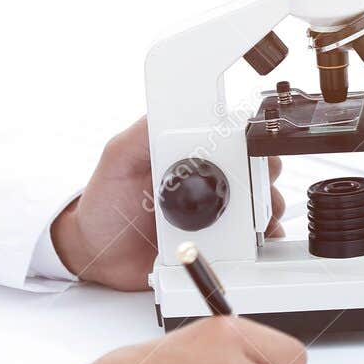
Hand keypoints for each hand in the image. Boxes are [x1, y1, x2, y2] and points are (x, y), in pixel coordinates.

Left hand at [50, 116, 285, 290]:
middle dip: (265, 177)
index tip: (254, 152)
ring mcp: (216, 213)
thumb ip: (141, 134)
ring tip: (259, 219)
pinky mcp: (218, 245)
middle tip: (259, 190)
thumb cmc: (104, 201)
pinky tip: (259, 241)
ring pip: (259, 206)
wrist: (97, 253)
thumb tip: (169, 111)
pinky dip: (261, 241)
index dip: (250, 142)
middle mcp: (207, 180)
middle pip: (255, 171)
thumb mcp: (117, 158)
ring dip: (267, 209)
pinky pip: (249, 243)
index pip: (233, 138)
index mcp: (189, 153)